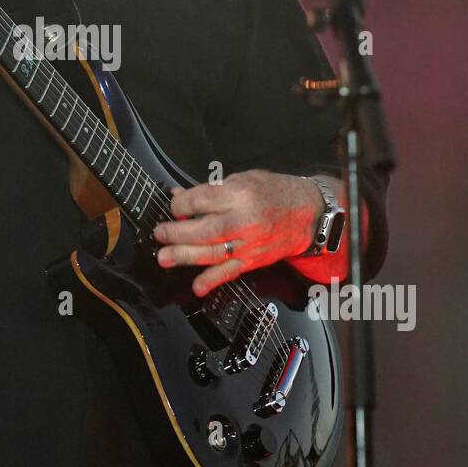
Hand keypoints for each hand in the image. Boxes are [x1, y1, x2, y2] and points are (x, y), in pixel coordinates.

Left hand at [152, 169, 321, 295]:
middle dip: (176, 233)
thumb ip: (209, 190)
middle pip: (203, 230)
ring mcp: (248, 243)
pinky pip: (230, 272)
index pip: (200, 200)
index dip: (180, 204)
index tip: (174, 206)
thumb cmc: (273, 191)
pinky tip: (197, 287)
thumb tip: (178, 196)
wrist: (307, 214)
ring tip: (164, 257)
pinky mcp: (253, 260)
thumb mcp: (242, 179)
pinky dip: (212, 281)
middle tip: (160, 234)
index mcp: (239, 193)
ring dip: (185, 256)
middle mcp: (244, 220)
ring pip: (212, 253)